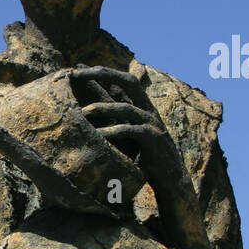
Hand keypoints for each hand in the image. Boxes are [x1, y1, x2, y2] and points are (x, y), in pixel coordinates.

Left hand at [70, 66, 211, 248]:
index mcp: (142, 107)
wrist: (172, 182)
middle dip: (102, 74)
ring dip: (103, 107)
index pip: (120, 82)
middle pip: (127, 82)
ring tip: (82, 112)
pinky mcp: (155, 139)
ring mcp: (153, 123)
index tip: (77, 67)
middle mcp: (148, 109)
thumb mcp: (128, 139)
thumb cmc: (145, 161)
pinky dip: (114, 131)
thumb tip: (86, 119)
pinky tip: (98, 134)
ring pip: (126, 107)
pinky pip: (132, 130)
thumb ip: (114, 125)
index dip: (100, 72)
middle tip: (77, 74)